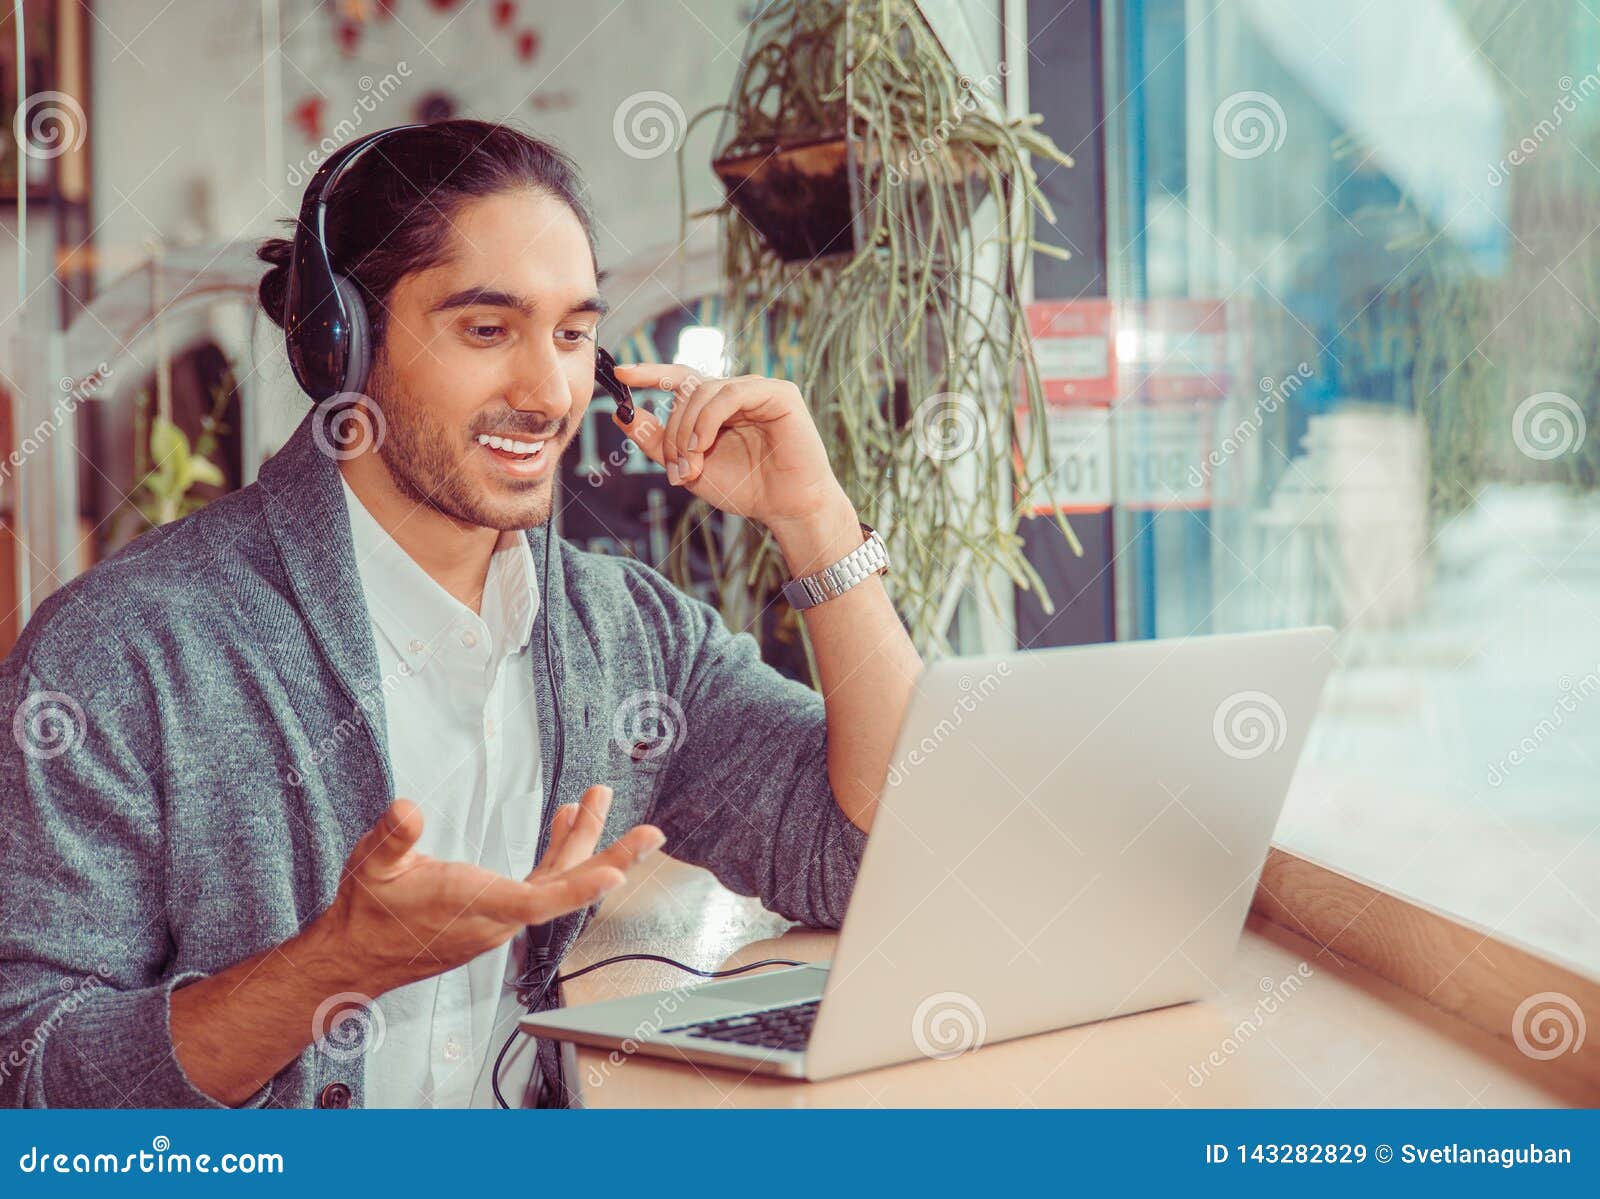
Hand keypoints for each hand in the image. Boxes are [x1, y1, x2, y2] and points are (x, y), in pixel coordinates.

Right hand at [317, 785, 662, 995]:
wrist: (358, 954)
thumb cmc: (369, 911)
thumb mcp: (373, 865)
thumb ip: (393, 837)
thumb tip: (406, 809)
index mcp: (475, 906)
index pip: (537, 900)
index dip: (579, 887)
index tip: (616, 874)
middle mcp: (499, 917)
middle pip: (566, 889)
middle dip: (611, 857)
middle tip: (652, 833)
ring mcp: (502, 916)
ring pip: (557, 880)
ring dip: (583, 841)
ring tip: (598, 797)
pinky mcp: (499, 910)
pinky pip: (542, 882)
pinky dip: (558, 851)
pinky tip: (564, 821)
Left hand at [610, 362, 848, 532]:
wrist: (785, 509)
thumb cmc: (744, 488)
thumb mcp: (689, 467)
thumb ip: (658, 441)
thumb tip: (623, 415)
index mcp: (717, 405)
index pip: (680, 378)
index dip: (650, 373)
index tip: (620, 374)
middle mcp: (737, 392)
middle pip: (687, 390)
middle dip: (673, 430)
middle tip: (675, 467)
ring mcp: (759, 390)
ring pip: (705, 391)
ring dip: (688, 429)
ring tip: (692, 463)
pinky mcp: (780, 394)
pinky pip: (731, 393)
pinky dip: (710, 419)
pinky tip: (705, 444)